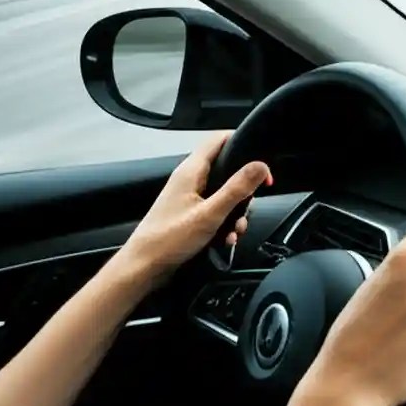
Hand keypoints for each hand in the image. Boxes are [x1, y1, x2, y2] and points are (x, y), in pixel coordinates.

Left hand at [120, 131, 269, 283]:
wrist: (144, 266)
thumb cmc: (169, 239)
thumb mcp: (210, 214)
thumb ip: (237, 189)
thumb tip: (261, 167)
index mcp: (191, 170)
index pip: (220, 140)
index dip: (243, 145)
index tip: (261, 166)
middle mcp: (190, 179)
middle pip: (227, 170)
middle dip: (243, 190)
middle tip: (249, 205)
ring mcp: (189, 197)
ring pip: (224, 194)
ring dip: (235, 212)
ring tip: (235, 230)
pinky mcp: (189, 213)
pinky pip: (215, 211)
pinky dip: (225, 223)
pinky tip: (226, 238)